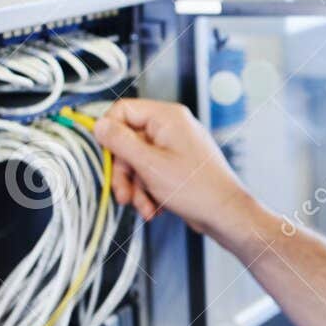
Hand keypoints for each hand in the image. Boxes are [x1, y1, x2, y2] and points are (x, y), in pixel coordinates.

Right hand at [93, 98, 252, 238]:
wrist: (226, 215)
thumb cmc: (197, 189)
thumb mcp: (149, 165)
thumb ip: (120, 143)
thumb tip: (98, 125)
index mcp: (167, 117)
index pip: (123, 110)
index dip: (109, 133)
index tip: (106, 156)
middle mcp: (172, 128)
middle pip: (128, 141)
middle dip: (124, 172)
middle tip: (123, 195)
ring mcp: (175, 147)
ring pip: (138, 161)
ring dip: (135, 187)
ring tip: (143, 207)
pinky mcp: (177, 166)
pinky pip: (152, 173)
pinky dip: (148, 191)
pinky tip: (153, 208)